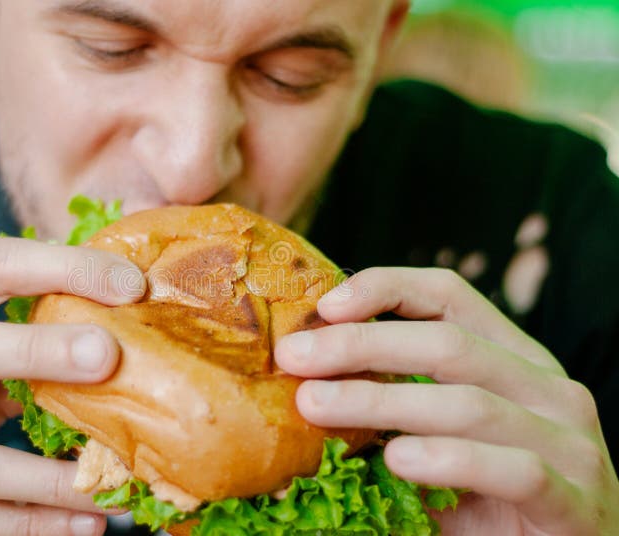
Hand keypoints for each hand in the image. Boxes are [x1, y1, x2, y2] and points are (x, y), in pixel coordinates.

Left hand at [276, 267, 618, 534]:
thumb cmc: (489, 497)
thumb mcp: (440, 435)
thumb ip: (392, 407)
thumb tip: (305, 384)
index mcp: (512, 358)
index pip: (449, 296)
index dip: (386, 288)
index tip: (325, 306)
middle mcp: (546, 388)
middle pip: (448, 344)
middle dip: (361, 345)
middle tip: (294, 357)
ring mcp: (570, 442)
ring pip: (468, 404)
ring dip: (381, 400)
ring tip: (316, 404)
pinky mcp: (576, 501)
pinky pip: (512, 470)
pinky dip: (450, 460)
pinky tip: (399, 461)